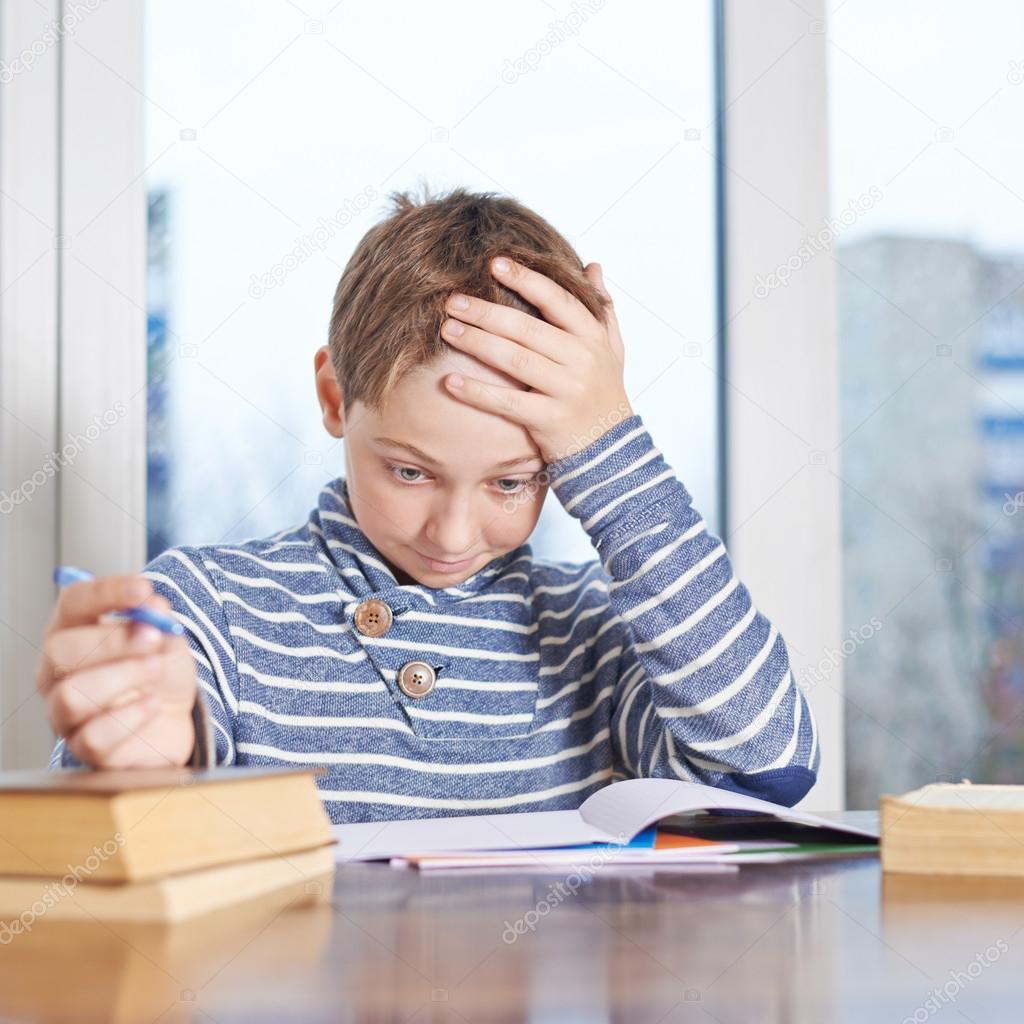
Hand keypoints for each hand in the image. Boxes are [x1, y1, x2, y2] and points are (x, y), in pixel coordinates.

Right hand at [36, 575, 197, 767]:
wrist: (175, 717)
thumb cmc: (159, 673)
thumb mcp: (166, 639)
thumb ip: (158, 622)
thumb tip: (152, 606)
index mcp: (72, 633)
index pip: (73, 603)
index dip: (105, 592)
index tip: (143, 589)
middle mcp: (57, 674)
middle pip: (60, 651)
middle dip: (113, 641)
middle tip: (154, 639)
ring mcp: (65, 715)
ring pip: (72, 696)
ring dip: (123, 677)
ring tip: (156, 669)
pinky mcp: (85, 750)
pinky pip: (93, 738)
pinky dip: (131, 717)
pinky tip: (152, 704)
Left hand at [439, 257, 633, 463]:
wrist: (612, 450)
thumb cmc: (604, 393)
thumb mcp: (612, 350)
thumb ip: (603, 309)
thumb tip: (592, 266)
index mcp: (593, 338)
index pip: (557, 300)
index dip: (526, 280)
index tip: (494, 263)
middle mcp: (582, 360)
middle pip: (527, 329)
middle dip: (487, 312)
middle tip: (454, 301)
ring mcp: (566, 391)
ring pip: (514, 360)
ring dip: (477, 343)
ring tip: (448, 329)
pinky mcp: (549, 420)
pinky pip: (507, 402)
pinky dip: (477, 392)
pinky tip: (451, 381)